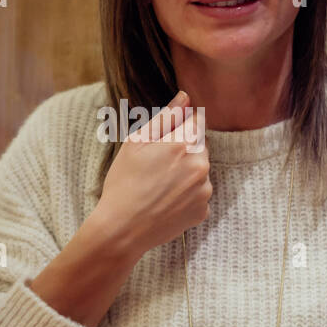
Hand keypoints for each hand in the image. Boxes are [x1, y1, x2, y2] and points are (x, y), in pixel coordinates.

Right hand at [93, 91, 210, 257]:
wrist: (122, 229)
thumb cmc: (124, 182)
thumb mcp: (137, 142)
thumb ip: (166, 117)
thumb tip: (186, 97)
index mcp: (184, 144)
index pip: (196, 122)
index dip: (178, 129)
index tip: (162, 142)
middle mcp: (201, 166)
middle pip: (199, 146)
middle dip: (183, 151)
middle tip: (155, 167)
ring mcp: (204, 191)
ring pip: (199, 171)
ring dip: (186, 173)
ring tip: (158, 186)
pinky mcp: (203, 211)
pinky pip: (198, 195)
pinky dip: (186, 196)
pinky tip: (164, 201)